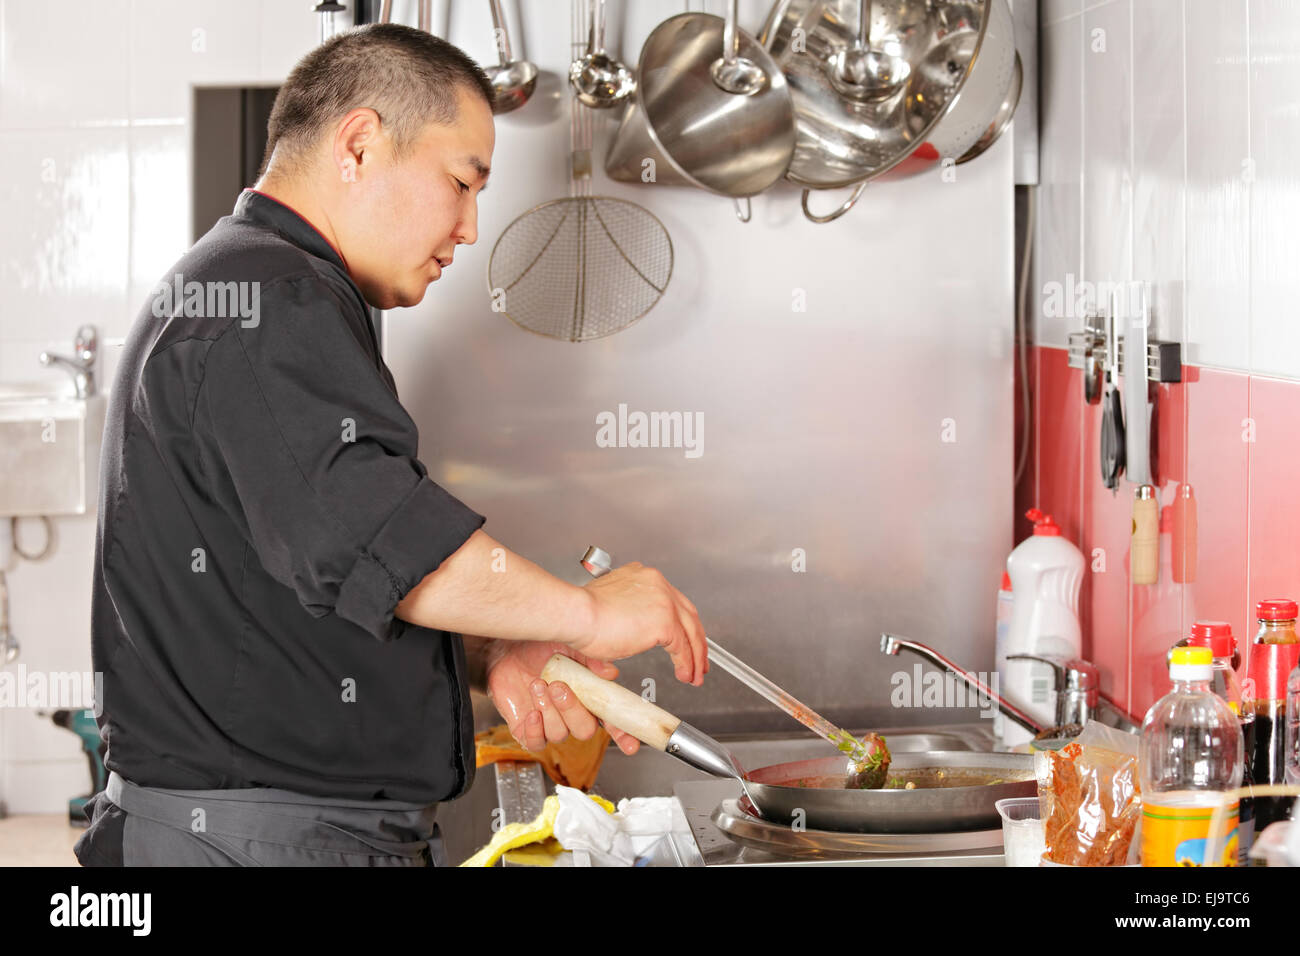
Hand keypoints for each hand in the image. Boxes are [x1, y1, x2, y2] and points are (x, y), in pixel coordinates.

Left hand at [485, 640, 641, 755]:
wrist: (505, 648)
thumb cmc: (539, 646)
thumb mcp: (568, 647)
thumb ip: (590, 661)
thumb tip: (610, 673)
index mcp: (589, 696)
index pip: (612, 721)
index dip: (623, 735)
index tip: (630, 745)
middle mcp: (572, 712)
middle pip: (585, 730)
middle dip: (572, 710)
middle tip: (559, 686)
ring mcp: (550, 722)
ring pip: (560, 734)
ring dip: (550, 710)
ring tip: (538, 684)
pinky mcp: (527, 729)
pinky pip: (536, 742)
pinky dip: (535, 729)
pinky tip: (532, 710)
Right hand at [569, 562, 708, 685]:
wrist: (575, 615)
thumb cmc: (579, 615)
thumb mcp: (606, 613)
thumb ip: (620, 627)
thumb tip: (615, 659)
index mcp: (643, 577)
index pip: (672, 601)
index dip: (682, 624)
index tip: (684, 639)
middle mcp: (657, 583)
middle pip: (688, 614)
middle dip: (696, 640)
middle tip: (699, 660)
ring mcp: (663, 600)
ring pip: (690, 631)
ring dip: (695, 656)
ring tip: (695, 675)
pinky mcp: (665, 620)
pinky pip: (683, 646)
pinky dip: (686, 663)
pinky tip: (684, 674)